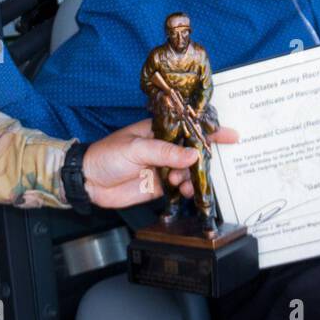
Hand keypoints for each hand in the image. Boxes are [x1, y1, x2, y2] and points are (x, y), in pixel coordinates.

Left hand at [82, 122, 240, 207]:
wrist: (88, 180)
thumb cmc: (107, 155)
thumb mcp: (136, 149)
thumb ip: (165, 153)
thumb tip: (193, 155)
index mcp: (158, 131)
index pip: (188, 128)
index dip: (210, 131)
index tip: (232, 135)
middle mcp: (163, 148)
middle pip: (193, 151)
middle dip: (202, 159)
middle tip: (202, 166)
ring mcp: (162, 167)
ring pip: (189, 171)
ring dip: (191, 177)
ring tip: (178, 180)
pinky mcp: (159, 186)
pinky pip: (180, 187)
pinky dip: (187, 190)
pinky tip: (184, 191)